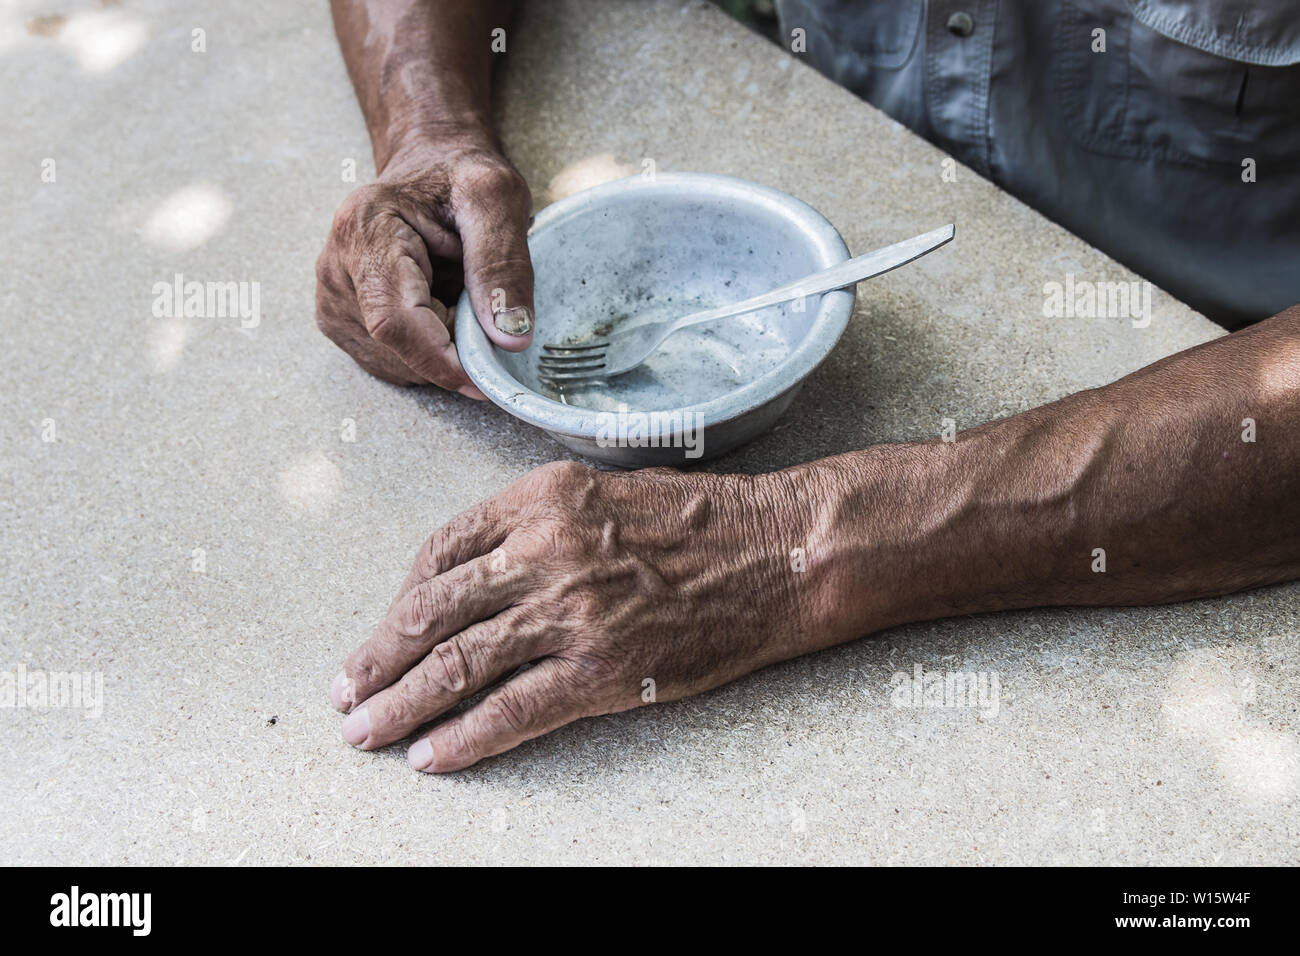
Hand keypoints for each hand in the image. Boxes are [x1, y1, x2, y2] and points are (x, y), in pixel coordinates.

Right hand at [314, 136, 535, 391]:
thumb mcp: (496, 199)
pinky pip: (392, 362)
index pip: (394, 322)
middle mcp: (336, 269)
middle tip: (483, 313)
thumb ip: (504, 264)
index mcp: (365, 231)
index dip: (442, 360)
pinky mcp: (342, 322)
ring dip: (440, 351)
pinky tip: (439, 311)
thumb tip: (511, 338)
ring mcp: (333, 300)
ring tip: (457, 299)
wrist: (429, 167)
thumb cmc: (460, 177)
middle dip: (450, 350)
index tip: (487, 378)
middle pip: (397, 348)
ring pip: (396, 362)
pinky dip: (427, 352)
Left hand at [328, 461, 837, 771]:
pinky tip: (431, 755)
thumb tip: (479, 573)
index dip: (400, 598)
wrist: (776, 553)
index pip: (441, 549)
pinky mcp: (603, 668)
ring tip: (364, 729)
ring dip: (401, 702)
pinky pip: (514, 710)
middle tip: (345, 690)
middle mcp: (544, 550)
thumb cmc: (699, 521)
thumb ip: (536, 522)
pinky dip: (465, 737)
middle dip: (378, 657)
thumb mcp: (605, 491)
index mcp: (540, 498)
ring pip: (460, 662)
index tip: (385, 630)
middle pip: (434, 610)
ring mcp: (572, 611)